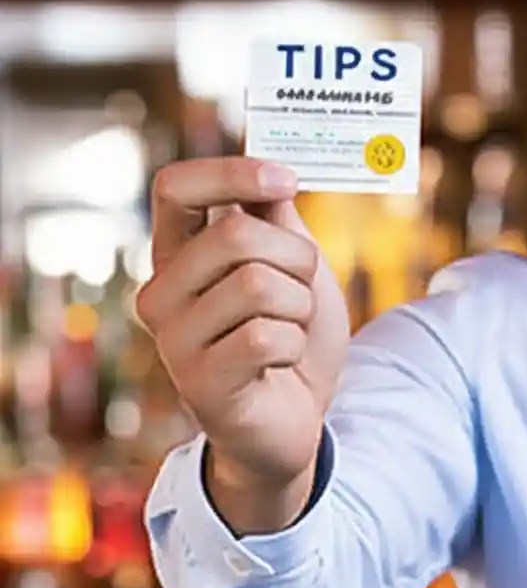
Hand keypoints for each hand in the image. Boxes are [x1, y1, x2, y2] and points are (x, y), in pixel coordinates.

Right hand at [135, 158, 348, 503]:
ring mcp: (172, 339)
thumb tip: (273, 165)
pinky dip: (294, 345)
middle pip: (235, 233)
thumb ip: (277, 220)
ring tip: (289, 332)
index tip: (288, 180)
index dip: (233, 172)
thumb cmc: (292, 339)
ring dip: (299, 306)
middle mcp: (161, 292)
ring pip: (257, 283)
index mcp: (178, 255)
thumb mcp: (294, 268)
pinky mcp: (198, 381)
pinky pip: (266, 336)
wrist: (296, 423)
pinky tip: (281, 364)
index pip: (176, 188)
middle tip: (303, 291)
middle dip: (296, 258)